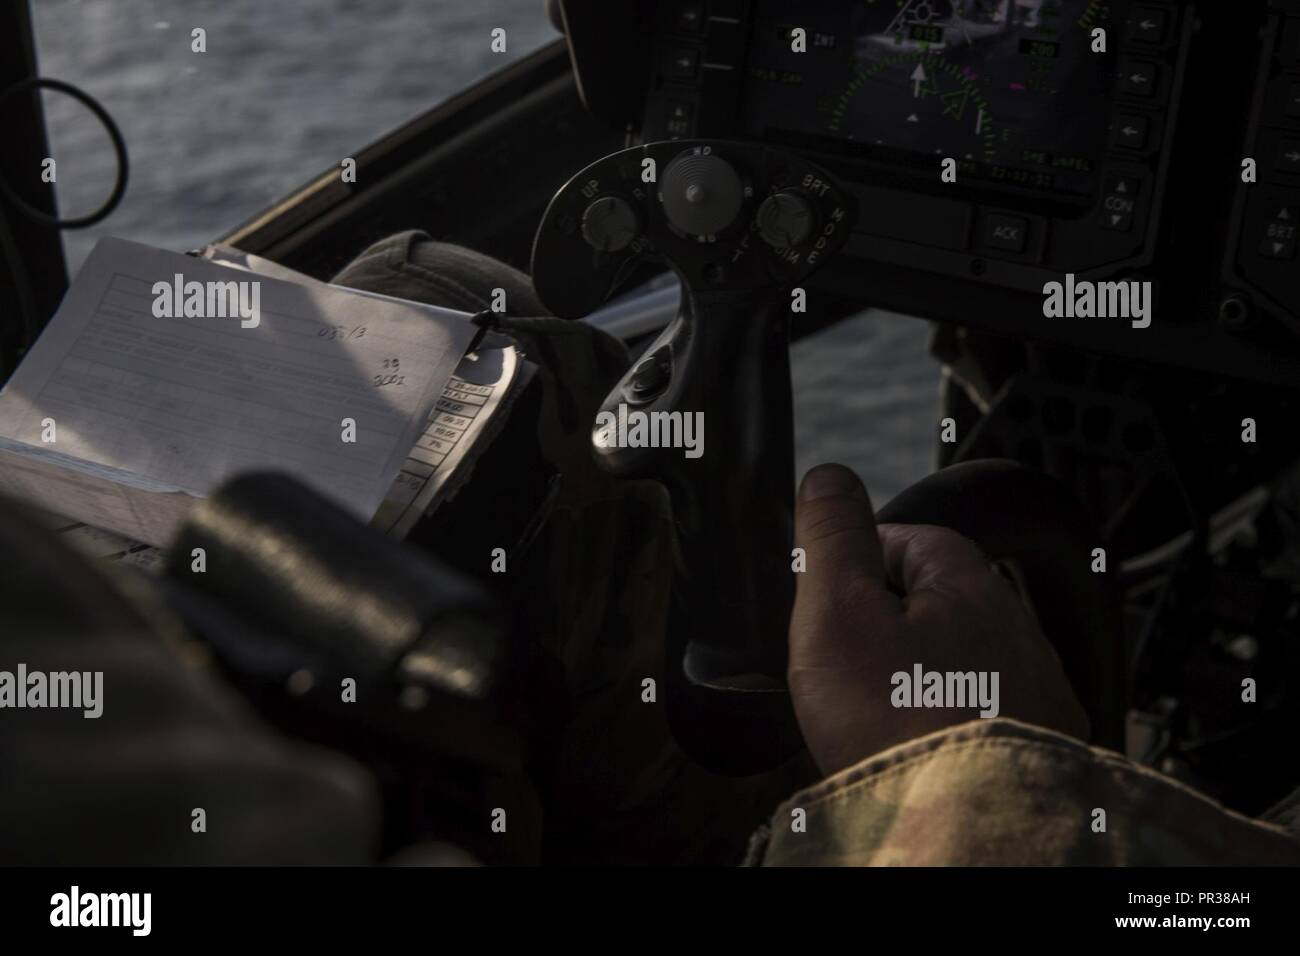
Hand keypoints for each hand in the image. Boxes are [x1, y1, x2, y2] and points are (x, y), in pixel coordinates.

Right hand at [787, 463, 1088, 775]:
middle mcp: (1019, 633)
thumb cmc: (898, 723)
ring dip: (928, 673)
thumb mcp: (838, 612)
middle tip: (844, 654)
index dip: (862, 554)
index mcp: (971, 586)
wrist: (965, 824)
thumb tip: (829, 476)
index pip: (913, 538)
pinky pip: (988, 718)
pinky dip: (954, 723)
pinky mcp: (1044, 753)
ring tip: (879, 708)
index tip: (830, 583)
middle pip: (943, 603)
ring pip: (969, 663)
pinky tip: (920, 745)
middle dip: (894, 619)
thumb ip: (831, 538)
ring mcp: (1038, 697)